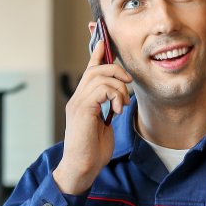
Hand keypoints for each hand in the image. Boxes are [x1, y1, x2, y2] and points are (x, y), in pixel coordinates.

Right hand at [52, 32, 132, 194]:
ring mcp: (78, 102)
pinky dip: (114, 96)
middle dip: (116, 70)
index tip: (102, 38)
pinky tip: (117, 110)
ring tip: (122, 105)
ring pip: (100, 76)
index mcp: (83, 99)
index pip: (89, 69)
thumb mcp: (105, 124)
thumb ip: (109, 108)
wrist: (82, 168)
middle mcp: (77, 97)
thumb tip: (120, 98)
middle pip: (96, 68)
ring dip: (118, 88)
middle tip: (128, 84)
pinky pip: (100, 89)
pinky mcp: (81, 109)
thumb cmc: (94, 150)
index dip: (96, 52)